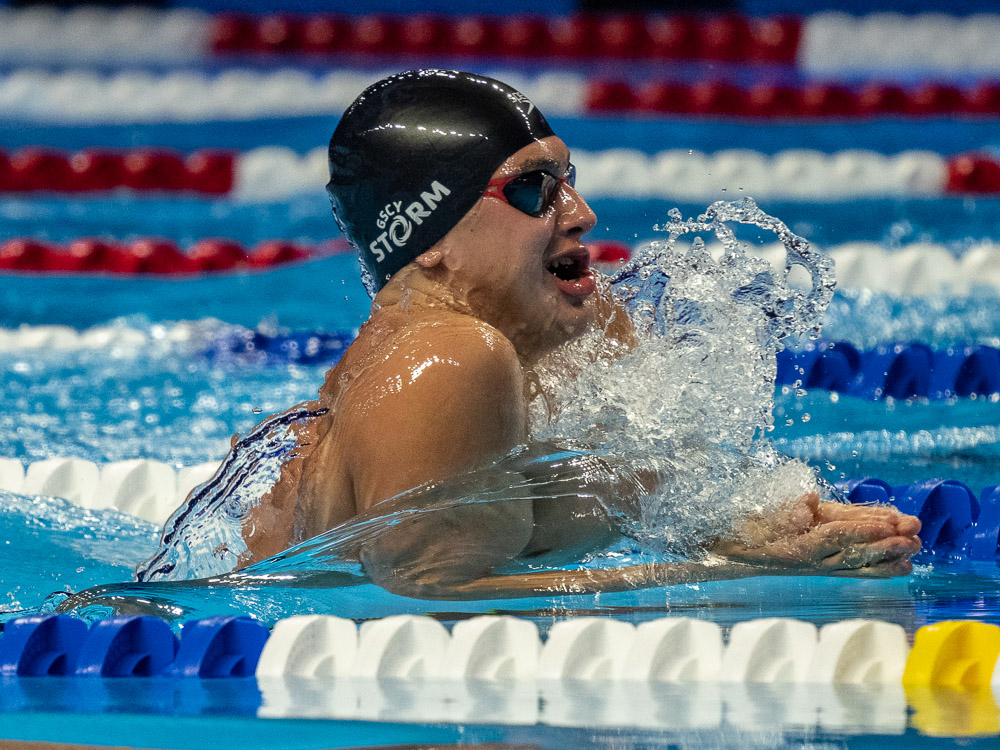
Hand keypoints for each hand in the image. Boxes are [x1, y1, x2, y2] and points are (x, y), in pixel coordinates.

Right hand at [710, 492, 921, 577]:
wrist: (734, 555)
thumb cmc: (744, 530)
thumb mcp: (756, 515)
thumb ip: (784, 510)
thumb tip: (810, 501)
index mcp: (795, 545)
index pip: (833, 535)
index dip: (860, 529)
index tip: (885, 523)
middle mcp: (812, 560)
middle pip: (853, 554)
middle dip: (884, 544)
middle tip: (913, 535)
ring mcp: (821, 566)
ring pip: (859, 565)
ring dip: (889, 556)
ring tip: (916, 546)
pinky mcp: (828, 567)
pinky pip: (856, 570)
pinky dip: (881, 567)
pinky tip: (904, 565)